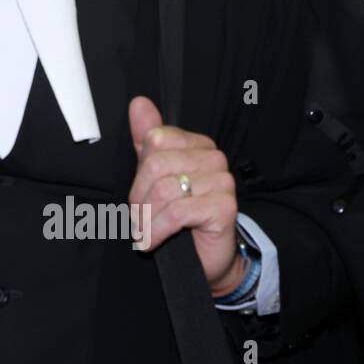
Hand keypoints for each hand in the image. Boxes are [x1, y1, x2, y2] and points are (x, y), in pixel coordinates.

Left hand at [126, 96, 245, 296]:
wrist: (204, 260)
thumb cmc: (179, 219)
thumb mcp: (155, 177)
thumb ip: (147, 140)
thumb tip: (139, 103)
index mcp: (196, 144)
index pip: (154, 141)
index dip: (139, 176)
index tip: (140, 198)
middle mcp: (214, 157)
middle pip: (156, 166)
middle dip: (141, 198)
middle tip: (142, 219)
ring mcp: (223, 180)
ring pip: (164, 189)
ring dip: (147, 218)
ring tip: (147, 232)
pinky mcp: (225, 206)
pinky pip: (176, 212)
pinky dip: (157, 230)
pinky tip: (152, 242)